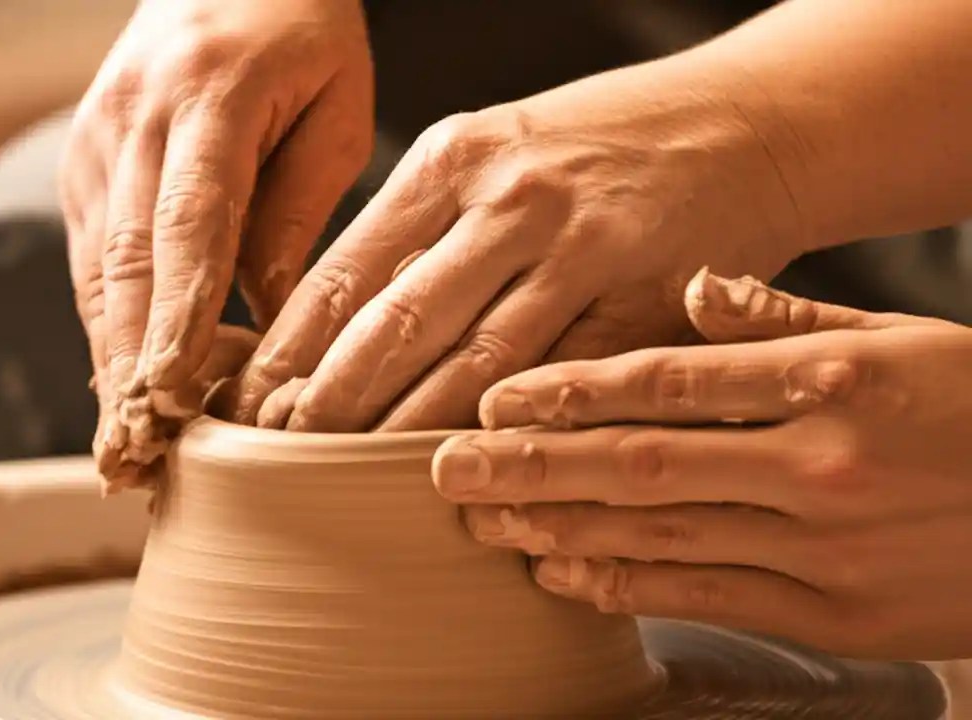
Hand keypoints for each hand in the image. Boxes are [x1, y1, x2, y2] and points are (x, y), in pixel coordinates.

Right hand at [60, 0, 372, 484]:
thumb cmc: (304, 35)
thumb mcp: (336, 109)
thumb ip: (299, 211)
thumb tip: (267, 326)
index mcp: (210, 97)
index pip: (189, 226)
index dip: (180, 324)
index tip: (177, 404)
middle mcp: (132, 118)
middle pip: (126, 263)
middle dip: (129, 370)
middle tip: (137, 462)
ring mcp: (94, 138)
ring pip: (95, 271)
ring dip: (108, 363)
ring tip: (124, 450)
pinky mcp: (81, 159)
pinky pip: (90, 257)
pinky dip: (106, 327)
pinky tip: (121, 386)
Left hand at [224, 57, 806, 431]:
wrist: (742, 123)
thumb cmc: (596, 150)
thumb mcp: (490, 155)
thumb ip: (416, 233)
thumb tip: (322, 329)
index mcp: (450, 159)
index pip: (341, 272)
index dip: (286, 353)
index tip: (246, 411)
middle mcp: (508, 197)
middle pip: (392, 324)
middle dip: (326, 406)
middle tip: (278, 465)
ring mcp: (581, 247)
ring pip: (473, 365)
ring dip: (405, 434)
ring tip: (351, 485)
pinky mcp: (647, 296)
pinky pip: (568, 383)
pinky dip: (516, 435)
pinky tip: (473, 473)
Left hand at [434, 269, 971, 659]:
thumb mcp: (903, 338)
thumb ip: (789, 319)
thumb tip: (697, 292)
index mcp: (830, 383)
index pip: (670, 382)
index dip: (571, 392)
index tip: (497, 400)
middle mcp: (816, 465)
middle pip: (642, 464)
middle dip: (532, 467)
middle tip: (447, 469)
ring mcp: (824, 547)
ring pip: (661, 536)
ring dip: (560, 530)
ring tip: (484, 521)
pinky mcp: (837, 616)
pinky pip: (710, 598)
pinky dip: (629, 588)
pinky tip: (564, 576)